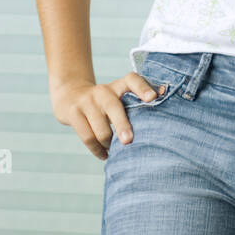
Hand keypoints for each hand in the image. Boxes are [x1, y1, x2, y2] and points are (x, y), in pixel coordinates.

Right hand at [51, 75, 165, 159]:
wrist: (70, 96)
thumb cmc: (105, 101)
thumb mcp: (119, 95)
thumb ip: (138, 96)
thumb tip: (164, 92)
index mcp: (119, 85)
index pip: (132, 80)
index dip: (143, 88)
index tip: (153, 98)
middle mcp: (103, 91)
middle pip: (114, 107)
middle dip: (122, 125)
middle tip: (129, 141)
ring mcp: (86, 101)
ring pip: (100, 128)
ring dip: (108, 143)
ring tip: (114, 150)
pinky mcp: (73, 113)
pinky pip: (87, 137)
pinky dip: (97, 150)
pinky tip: (104, 155)